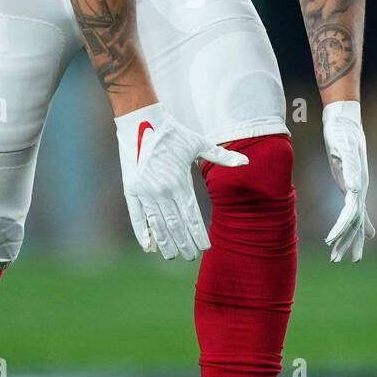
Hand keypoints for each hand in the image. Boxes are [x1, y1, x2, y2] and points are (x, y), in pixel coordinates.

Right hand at [115, 103, 247, 260]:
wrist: (140, 120)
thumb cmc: (173, 133)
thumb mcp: (198, 143)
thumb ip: (221, 157)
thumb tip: (246, 162)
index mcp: (179, 182)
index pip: (191, 216)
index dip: (198, 234)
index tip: (205, 247)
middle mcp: (161, 190)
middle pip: (175, 225)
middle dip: (184, 243)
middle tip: (192, 256)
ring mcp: (144, 192)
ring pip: (156, 225)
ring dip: (165, 242)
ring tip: (173, 256)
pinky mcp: (130, 190)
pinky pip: (137, 217)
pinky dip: (143, 232)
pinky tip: (150, 246)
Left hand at [322, 100, 374, 262]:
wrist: (344, 121)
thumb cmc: (342, 133)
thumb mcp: (343, 148)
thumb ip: (350, 167)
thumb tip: (354, 189)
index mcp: (358, 183)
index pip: (350, 213)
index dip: (341, 228)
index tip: (330, 241)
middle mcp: (360, 188)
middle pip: (355, 222)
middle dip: (347, 242)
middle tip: (338, 260)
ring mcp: (357, 187)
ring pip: (355, 219)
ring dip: (350, 238)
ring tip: (342, 256)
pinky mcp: (350, 183)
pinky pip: (354, 209)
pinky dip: (355, 224)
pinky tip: (359, 234)